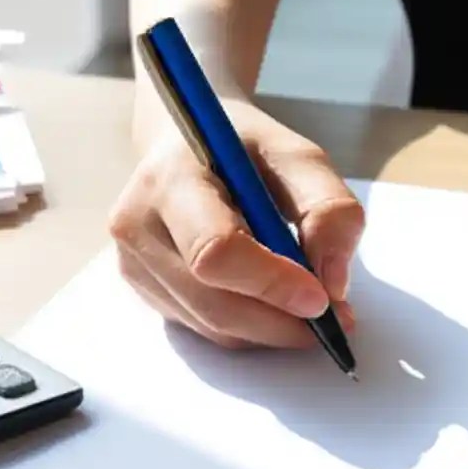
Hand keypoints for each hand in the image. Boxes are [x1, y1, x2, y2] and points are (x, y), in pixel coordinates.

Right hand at [109, 98, 362, 348]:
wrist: (187, 140)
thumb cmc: (243, 148)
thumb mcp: (297, 156)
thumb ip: (328, 207)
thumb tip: (333, 283)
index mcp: (170, 177)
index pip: (214, 250)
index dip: (271, 283)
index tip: (323, 300)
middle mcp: (137, 224)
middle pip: (212, 302)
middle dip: (281, 321)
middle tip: (334, 320)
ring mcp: (133, 262)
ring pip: (211, 325)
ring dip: (270, 329)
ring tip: (308, 307)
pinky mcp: (141, 288)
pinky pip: (203, 329)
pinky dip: (248, 326)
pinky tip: (271, 301)